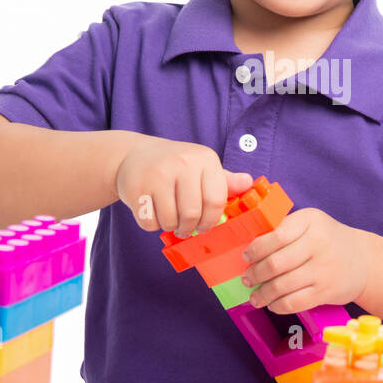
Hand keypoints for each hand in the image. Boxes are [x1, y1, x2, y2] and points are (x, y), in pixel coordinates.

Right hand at [115, 136, 252, 237]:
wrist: (133, 155)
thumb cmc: (175, 166)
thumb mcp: (202, 166)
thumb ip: (224, 180)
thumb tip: (248, 184)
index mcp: (204, 159)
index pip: (216, 200)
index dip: (212, 220)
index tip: (206, 225)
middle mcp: (182, 163)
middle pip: (192, 214)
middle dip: (190, 228)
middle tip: (186, 228)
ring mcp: (158, 175)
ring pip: (171, 221)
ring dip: (171, 227)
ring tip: (170, 218)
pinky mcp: (136, 188)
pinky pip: (150, 222)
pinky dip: (152, 225)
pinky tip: (153, 212)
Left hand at [240, 208, 371, 313]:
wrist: (363, 261)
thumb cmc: (328, 241)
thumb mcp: (311, 224)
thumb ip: (284, 230)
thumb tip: (249, 247)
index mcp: (311, 221)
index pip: (277, 236)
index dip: (256, 249)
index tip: (246, 256)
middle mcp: (318, 244)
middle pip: (276, 263)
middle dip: (255, 274)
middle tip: (247, 278)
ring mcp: (323, 269)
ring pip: (282, 286)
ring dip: (262, 294)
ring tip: (255, 296)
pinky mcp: (326, 292)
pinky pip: (294, 303)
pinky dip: (278, 306)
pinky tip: (272, 304)